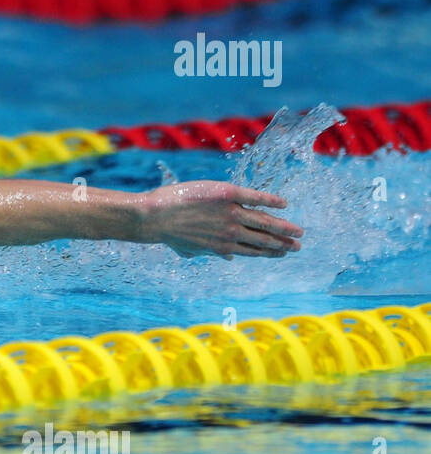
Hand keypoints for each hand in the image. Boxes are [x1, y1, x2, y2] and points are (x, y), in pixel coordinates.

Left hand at [140, 181, 302, 259]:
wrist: (155, 216)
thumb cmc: (167, 233)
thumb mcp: (190, 249)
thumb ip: (209, 254)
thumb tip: (227, 258)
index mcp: (223, 247)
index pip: (253, 251)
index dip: (270, 252)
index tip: (283, 253)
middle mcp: (231, 232)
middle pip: (264, 239)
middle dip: (283, 243)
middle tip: (299, 245)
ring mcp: (230, 213)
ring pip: (264, 221)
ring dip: (284, 226)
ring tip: (298, 230)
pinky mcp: (227, 194)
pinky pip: (255, 197)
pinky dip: (270, 200)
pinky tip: (283, 204)